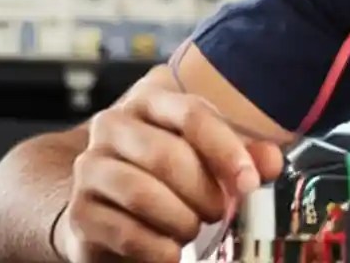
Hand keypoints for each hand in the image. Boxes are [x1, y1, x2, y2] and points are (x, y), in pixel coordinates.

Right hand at [56, 79, 285, 261]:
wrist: (117, 214)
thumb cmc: (173, 180)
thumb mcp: (213, 161)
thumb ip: (245, 158)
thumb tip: (269, 163)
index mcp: (150, 102)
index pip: (191, 114)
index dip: (226, 150)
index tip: (250, 183)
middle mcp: (113, 127)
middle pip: (166, 155)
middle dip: (204, 191)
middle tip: (219, 211)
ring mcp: (90, 168)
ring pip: (142, 194)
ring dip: (181, 220)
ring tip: (192, 228)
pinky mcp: (80, 212)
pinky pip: (125, 232)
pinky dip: (158, 248)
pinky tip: (171, 251)